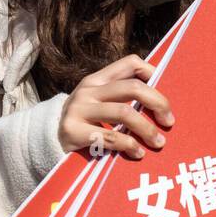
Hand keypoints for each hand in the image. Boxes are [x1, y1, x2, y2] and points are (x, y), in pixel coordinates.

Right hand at [58, 55, 173, 158]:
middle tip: (169, 121)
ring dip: (147, 129)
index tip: (164, 95)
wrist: (46, 143)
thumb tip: (161, 103)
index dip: (152, 73)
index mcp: (98, 80)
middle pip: (133, 87)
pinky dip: (129, 145)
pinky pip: (110, 136)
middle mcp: (88, 90)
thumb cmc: (84, 125)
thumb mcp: (99, 105)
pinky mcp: (73, 131)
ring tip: (158, 142)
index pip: (130, 63)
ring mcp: (78, 109)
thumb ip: (122, 99)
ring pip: (124, 112)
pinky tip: (137, 153)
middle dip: (158, 103)